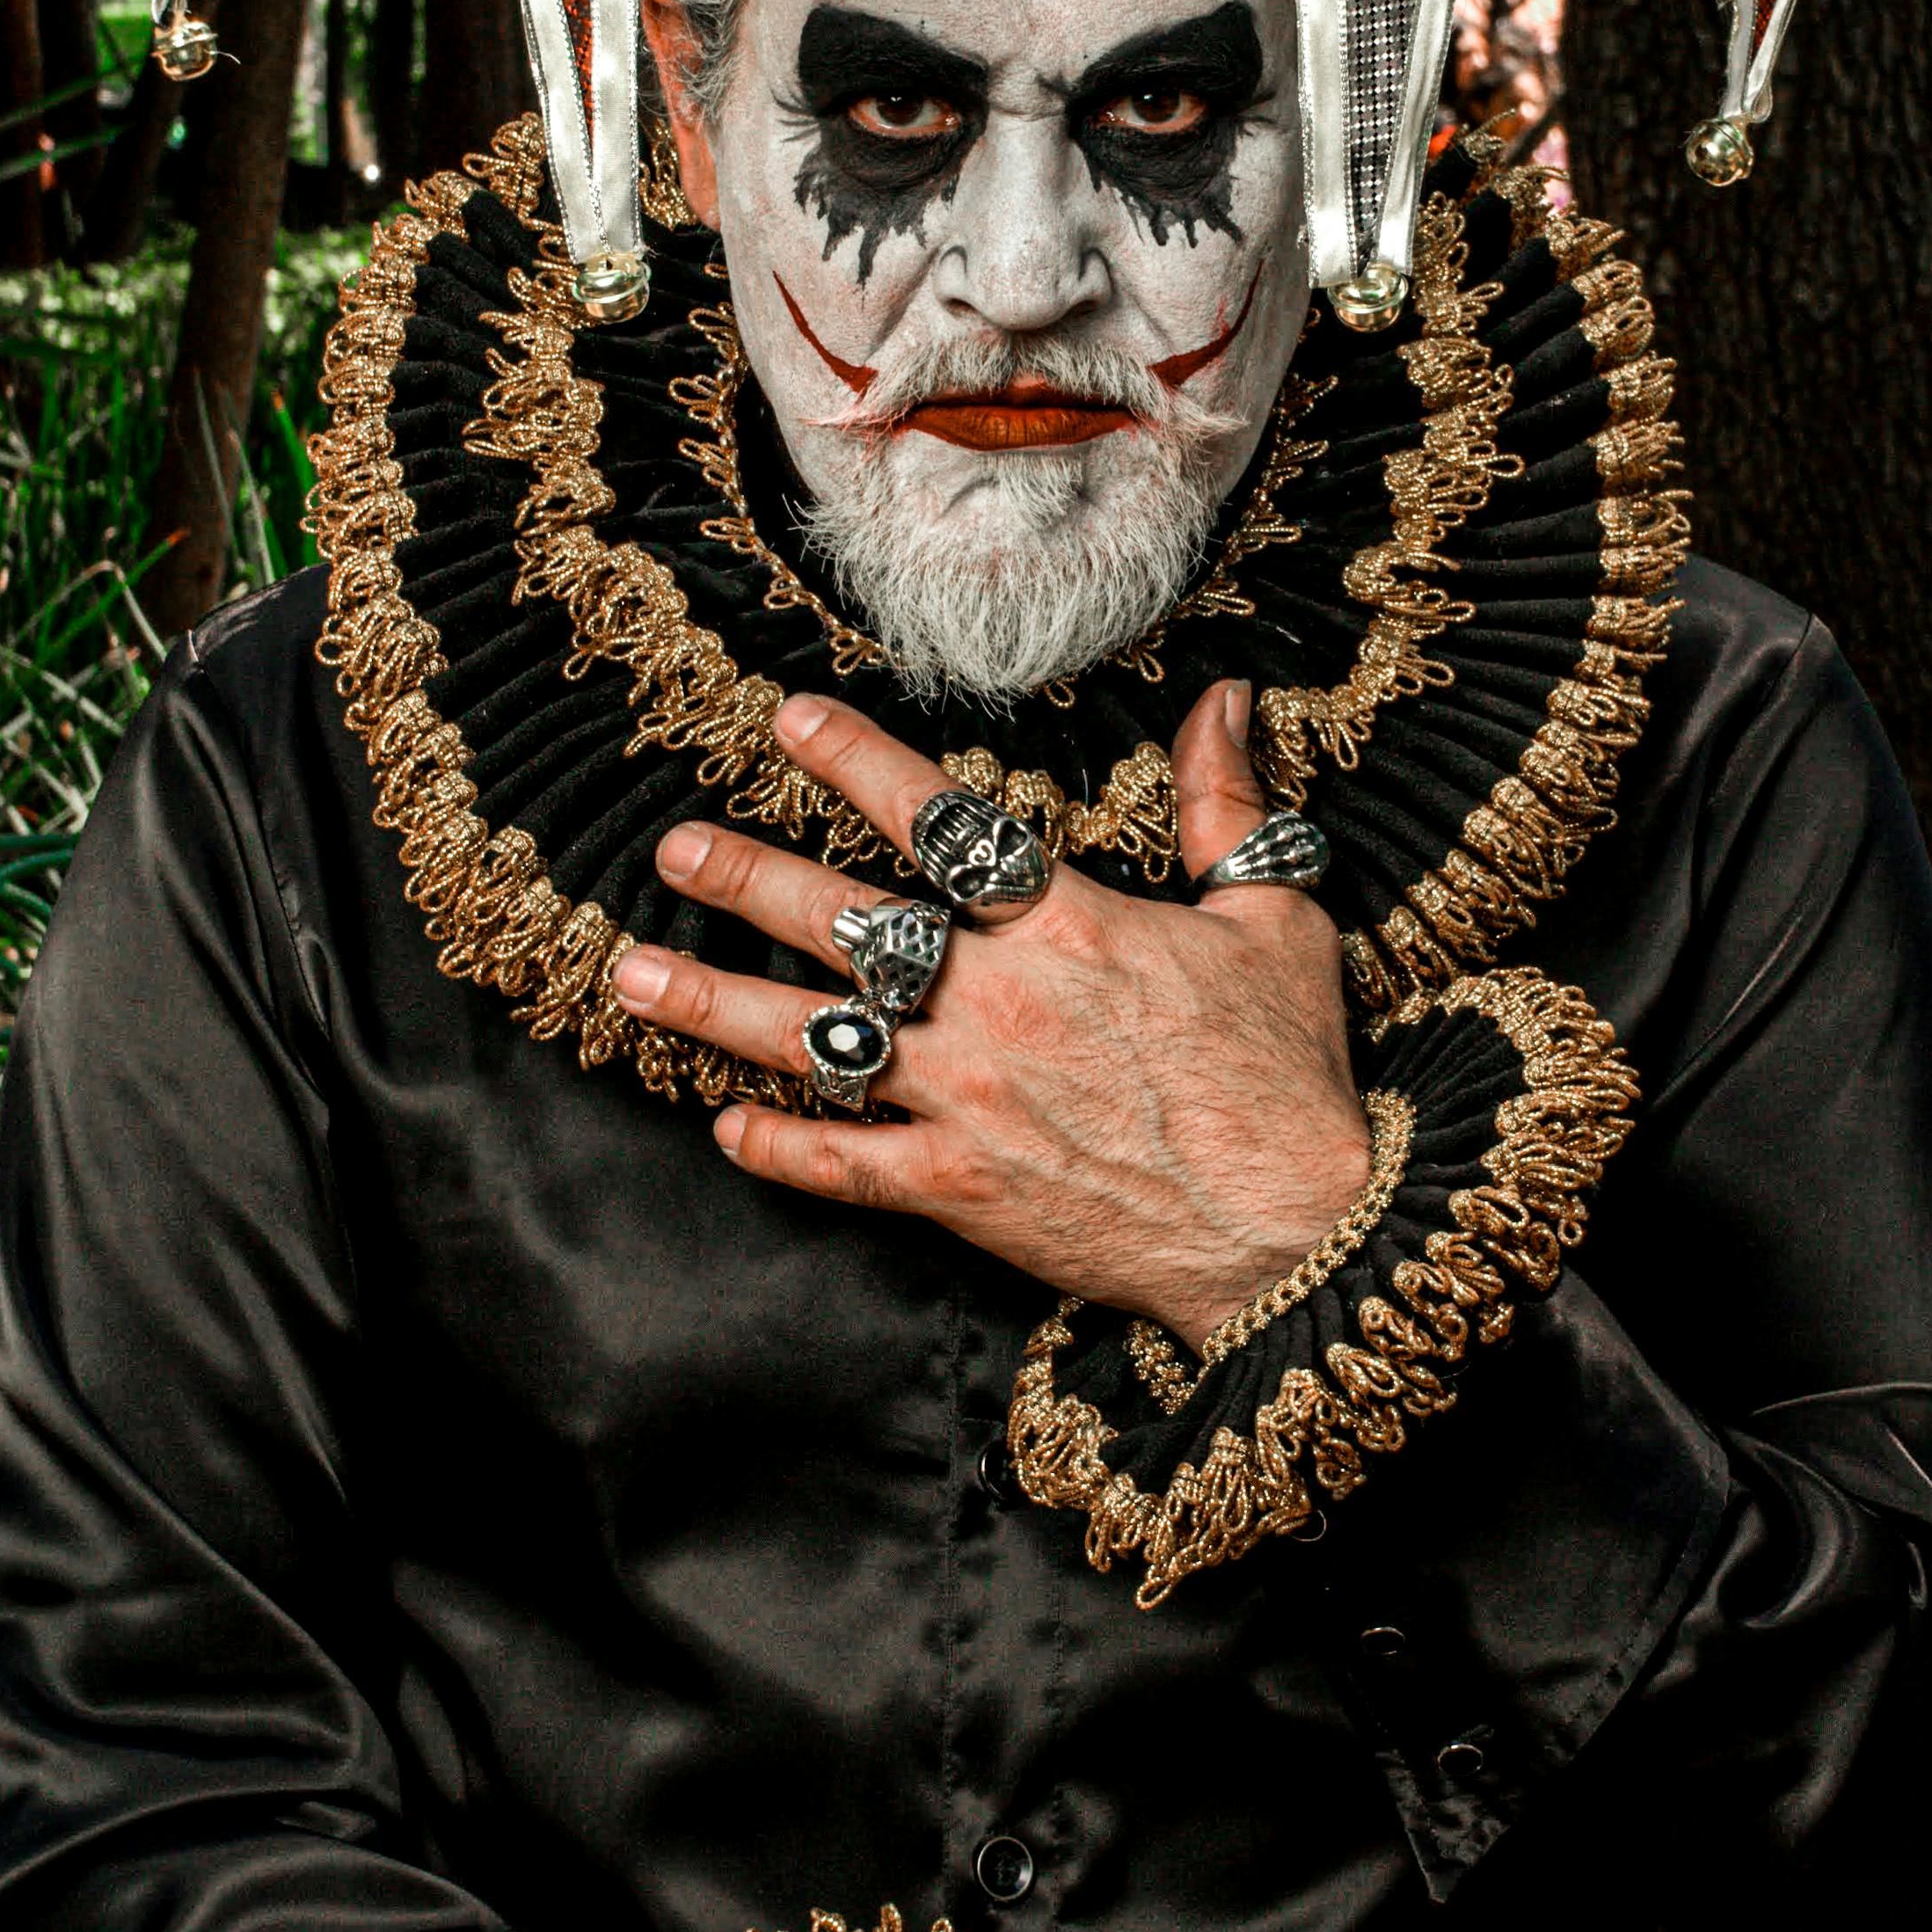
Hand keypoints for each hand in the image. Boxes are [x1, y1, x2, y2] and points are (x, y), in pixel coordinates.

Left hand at [609, 681, 1371, 1353]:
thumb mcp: (1278, 921)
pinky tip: (724, 1125)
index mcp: (1068, 927)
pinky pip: (846, 1166)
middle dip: (748, 880)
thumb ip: (1231, 809)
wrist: (1297, 1231)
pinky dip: (781, 1147)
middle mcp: (999, 1004)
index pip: (940, 823)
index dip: (857, 764)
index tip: (787, 722)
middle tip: (675, 850)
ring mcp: (970, 1102)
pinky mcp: (963, 1193)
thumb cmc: (1290, 1075)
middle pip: (845, 924)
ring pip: (815, 1041)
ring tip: (634, 975)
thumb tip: (1224, 701)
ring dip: (715, 1006)